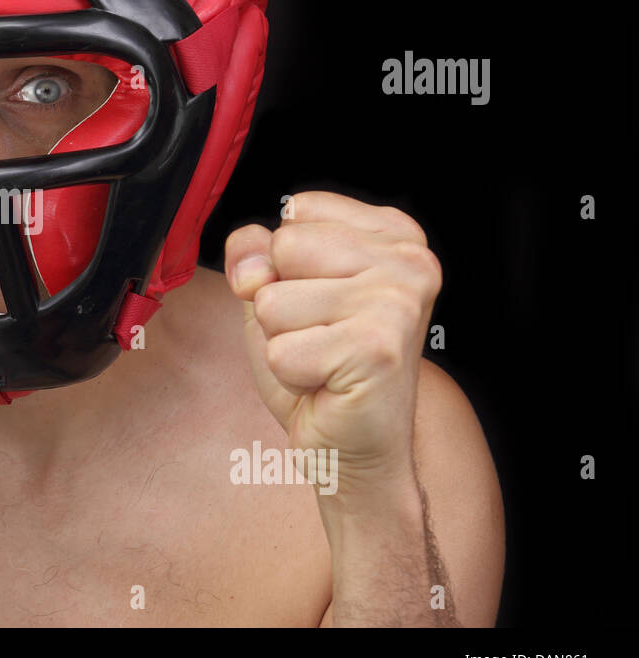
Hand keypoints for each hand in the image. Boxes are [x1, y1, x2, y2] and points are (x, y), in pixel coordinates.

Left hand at [224, 191, 441, 491]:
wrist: (355, 446)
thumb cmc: (320, 365)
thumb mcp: (275, 290)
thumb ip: (253, 252)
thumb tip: (249, 265)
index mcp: (393, 234)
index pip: (296, 211)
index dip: (285, 263)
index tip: (321, 299)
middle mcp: (409, 261)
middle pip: (284, 248)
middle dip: (282, 302)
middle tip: (322, 336)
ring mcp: (397, 303)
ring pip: (274, 301)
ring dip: (284, 341)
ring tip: (324, 359)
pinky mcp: (376, 350)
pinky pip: (281, 350)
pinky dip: (290, 374)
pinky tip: (327, 383)